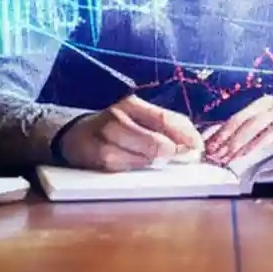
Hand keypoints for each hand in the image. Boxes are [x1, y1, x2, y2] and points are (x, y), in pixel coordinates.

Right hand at [59, 95, 203, 171]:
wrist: (74, 135)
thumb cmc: (115, 127)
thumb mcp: (137, 118)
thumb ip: (163, 128)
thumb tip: (192, 144)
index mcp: (132, 104)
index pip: (165, 118)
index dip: (186, 134)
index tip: (198, 147)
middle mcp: (118, 117)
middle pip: (155, 141)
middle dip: (171, 153)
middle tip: (180, 158)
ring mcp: (106, 137)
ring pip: (144, 157)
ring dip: (155, 162)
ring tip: (158, 160)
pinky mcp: (98, 158)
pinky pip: (128, 167)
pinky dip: (138, 167)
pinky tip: (137, 163)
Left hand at [204, 97, 272, 163]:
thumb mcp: (268, 121)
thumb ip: (244, 129)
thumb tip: (211, 140)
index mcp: (266, 102)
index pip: (240, 117)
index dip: (223, 133)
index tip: (210, 149)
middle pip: (252, 123)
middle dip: (233, 142)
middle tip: (220, 157)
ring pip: (269, 130)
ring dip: (251, 146)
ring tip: (237, 159)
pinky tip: (264, 159)